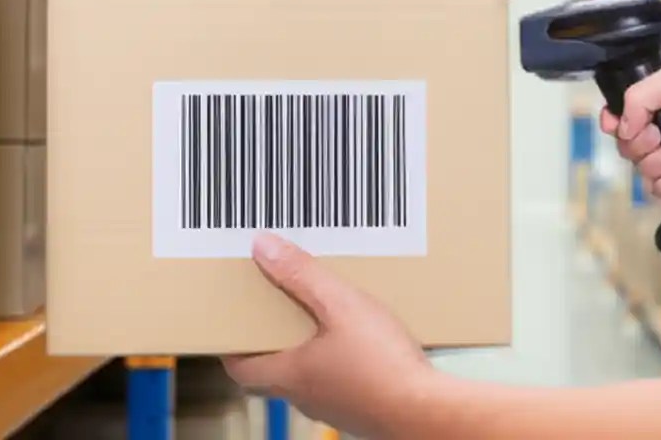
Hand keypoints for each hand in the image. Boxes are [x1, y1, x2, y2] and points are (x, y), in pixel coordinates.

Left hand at [222, 234, 435, 438]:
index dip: (232, 345)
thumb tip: (262, 248)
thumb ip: (302, 275)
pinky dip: (341, 361)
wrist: (428, 411)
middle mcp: (306, 397)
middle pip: (274, 369)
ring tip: (324, 314)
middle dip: (274, 338)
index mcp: (290, 375)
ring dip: (310, 349)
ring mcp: (337, 407)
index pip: (241, 367)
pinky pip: (342, 383)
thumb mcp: (341, 306)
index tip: (232, 322)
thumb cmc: (382, 364)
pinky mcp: (364, 409)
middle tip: (280, 307)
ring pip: (309, 376)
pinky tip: (364, 340)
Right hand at [600, 66, 660, 197]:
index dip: (612, 120)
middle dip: (637, 142)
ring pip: (639, 167)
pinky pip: (656, 189)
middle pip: (625, 143)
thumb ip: (636, 97)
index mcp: (660, 100)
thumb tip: (621, 127)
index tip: (614, 126)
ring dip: (653, 163)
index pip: (620, 112)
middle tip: (659, 136)